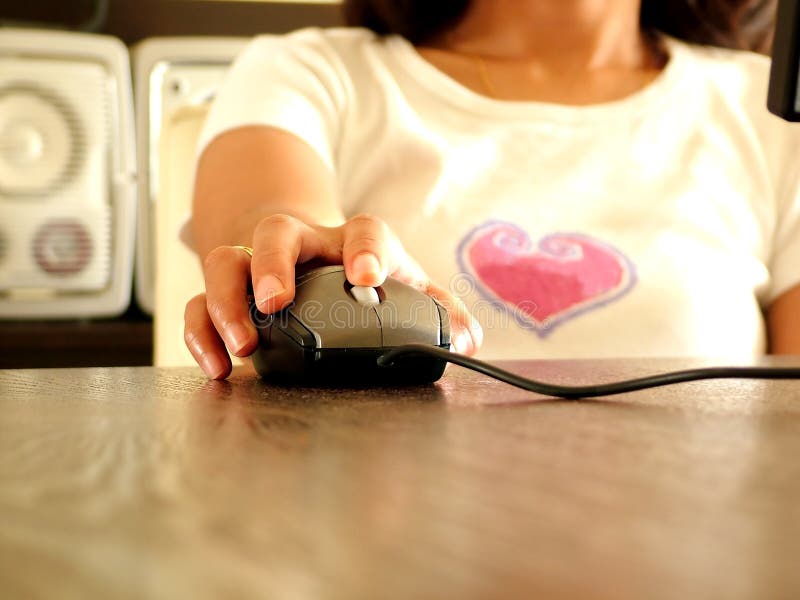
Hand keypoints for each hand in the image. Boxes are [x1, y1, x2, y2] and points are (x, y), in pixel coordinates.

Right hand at [184, 213, 482, 378]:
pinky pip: (200, 301)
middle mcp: (300, 246)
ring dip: (226, 300)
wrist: (311, 263)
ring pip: (226, 262)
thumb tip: (466, 338)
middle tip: (275, 302)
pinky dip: (201, 331)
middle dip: (272, 265)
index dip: (365, 248)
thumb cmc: (360, 278)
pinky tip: (217, 365)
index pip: (362, 229)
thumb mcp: (402, 291)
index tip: (368, 277)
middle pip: (277, 232)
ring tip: (241, 344)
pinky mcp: (229, 293)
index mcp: (351, 243)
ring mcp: (257, 267)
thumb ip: (436, 313)